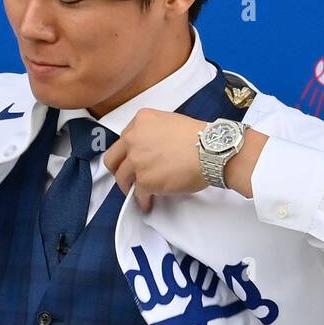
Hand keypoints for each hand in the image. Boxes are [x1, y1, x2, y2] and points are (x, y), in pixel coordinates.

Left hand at [102, 109, 268, 211]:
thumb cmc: (198, 137)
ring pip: (122, 179)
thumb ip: (152, 132)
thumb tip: (149, 150)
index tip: (132, 161)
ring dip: (129, 187)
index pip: (123, 140)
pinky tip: (148, 203)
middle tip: (127, 178)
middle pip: (112, 159)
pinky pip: (137, 195)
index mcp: (140, 121)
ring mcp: (137, 160)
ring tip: (139, 193)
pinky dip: (142, 201)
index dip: (127, 153)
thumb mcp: (169, 122)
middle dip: (118, 170)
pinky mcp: (144, 180)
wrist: (211, 150)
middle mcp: (133, 139)